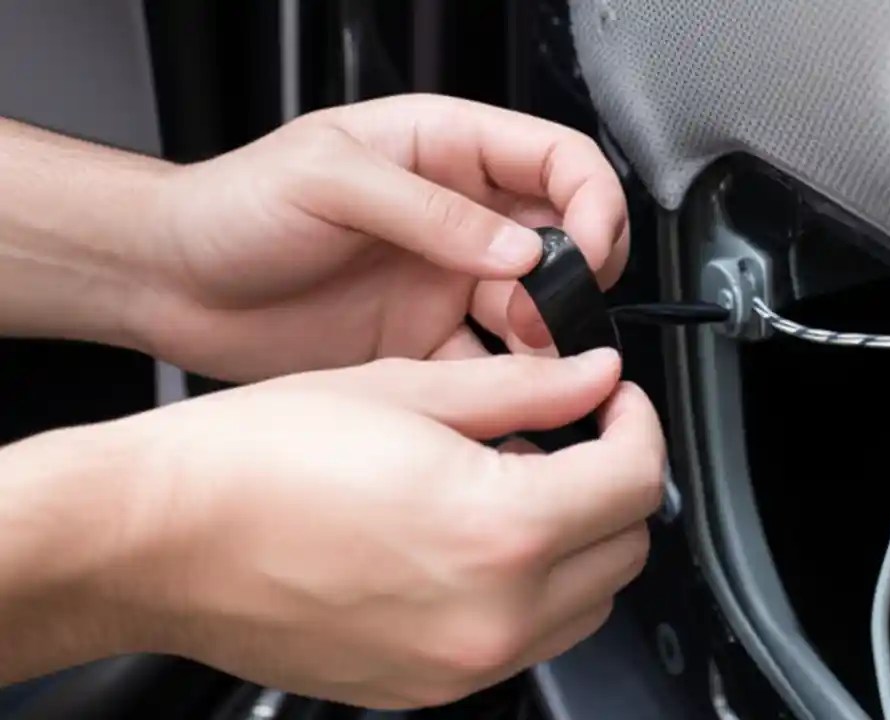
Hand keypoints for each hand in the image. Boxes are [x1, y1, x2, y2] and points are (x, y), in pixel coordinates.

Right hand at [62, 349, 661, 708]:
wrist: (152, 538)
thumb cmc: (250, 462)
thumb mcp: (405, 392)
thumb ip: (524, 390)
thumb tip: (590, 379)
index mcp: (498, 529)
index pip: (636, 479)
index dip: (639, 423)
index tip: (615, 399)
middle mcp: (492, 613)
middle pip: (626, 547)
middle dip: (617, 479)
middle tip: (576, 432)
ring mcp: (460, 662)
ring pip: (586, 602)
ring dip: (581, 538)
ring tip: (521, 483)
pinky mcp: (427, 686)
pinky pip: (524, 640)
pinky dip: (530, 587)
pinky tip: (476, 537)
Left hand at [136, 94, 628, 379]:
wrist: (170, 283)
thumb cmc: (232, 206)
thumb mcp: (327, 180)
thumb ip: (429, 211)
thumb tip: (520, 248)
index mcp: (446, 151)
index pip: (560, 162)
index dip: (593, 204)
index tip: (590, 252)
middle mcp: (459, 219)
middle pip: (565, 243)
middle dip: (577, 284)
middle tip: (550, 318)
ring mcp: (445, 284)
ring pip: (536, 313)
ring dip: (549, 344)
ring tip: (529, 367)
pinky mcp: (424, 345)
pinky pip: (489, 371)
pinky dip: (508, 394)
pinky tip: (503, 406)